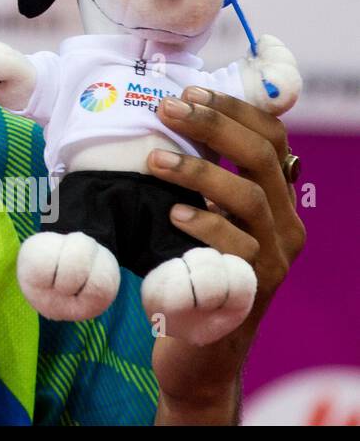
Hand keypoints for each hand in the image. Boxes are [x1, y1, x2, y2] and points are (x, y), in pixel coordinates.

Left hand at [146, 86, 304, 423]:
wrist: (199, 350)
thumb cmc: (191, 271)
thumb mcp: (200, 215)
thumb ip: (200, 178)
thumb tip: (167, 118)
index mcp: (276, 201)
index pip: (271, 138)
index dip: (233, 108)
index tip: (188, 90)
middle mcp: (285, 226)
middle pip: (262, 157)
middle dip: (215, 125)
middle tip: (167, 108)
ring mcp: (275, 259)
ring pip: (251, 197)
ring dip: (200, 171)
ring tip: (154, 159)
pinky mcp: (255, 289)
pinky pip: (239, 247)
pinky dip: (206, 223)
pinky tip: (173, 212)